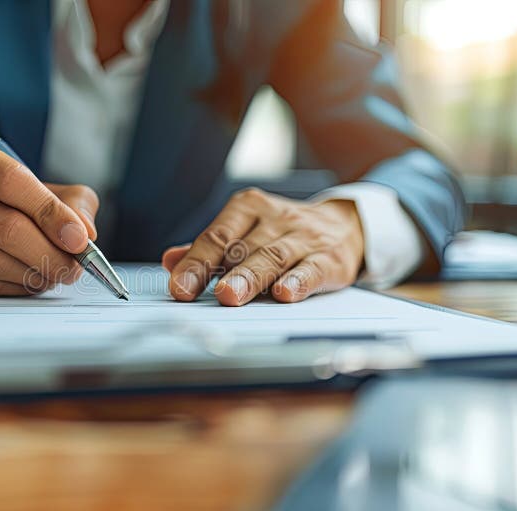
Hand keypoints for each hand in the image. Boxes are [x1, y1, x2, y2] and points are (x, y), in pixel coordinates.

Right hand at [0, 140, 97, 294]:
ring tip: (58, 274)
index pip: (11, 181)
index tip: (78, 239)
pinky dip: (17, 287)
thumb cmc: (8, 199)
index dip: (50, 213)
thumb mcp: (44, 187)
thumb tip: (85, 233)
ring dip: (36, 274)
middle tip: (74, 267)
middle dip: (49, 253)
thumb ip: (73, 203)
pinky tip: (33, 280)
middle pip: (5, 227)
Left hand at [162, 188, 363, 305]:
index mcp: (249, 208)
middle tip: (196, 291)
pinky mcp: (330, 259)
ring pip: (273, 257)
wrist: (346, 225)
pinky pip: (312, 269)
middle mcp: (276, 219)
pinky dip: (297, 281)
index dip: (195, 262)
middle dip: (217, 270)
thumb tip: (170, 261)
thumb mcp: (246, 231)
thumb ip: (209, 248)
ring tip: (231, 295)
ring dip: (251, 277)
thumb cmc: (285, 233)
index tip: (179, 286)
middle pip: (242, 247)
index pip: (217, 235)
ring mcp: (304, 238)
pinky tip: (284, 293)